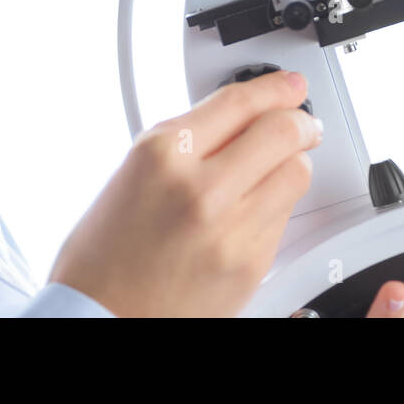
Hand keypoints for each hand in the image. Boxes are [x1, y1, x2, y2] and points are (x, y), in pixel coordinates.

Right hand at [48, 69, 320, 316]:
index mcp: (162, 153)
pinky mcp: (250, 265)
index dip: (275, 86)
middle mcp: (200, 188)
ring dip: (292, 163)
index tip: (290, 85)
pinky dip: (278, 205)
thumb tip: (241, 118)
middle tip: (301, 123)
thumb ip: (189, 141)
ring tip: (278, 166)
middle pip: (282, 131)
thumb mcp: (133, 172)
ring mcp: (230, 229)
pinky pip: (285, 217)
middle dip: (299, 121)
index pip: (239, 101)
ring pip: (296, 172)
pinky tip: (256, 208)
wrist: (102, 318)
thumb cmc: (105, 254)